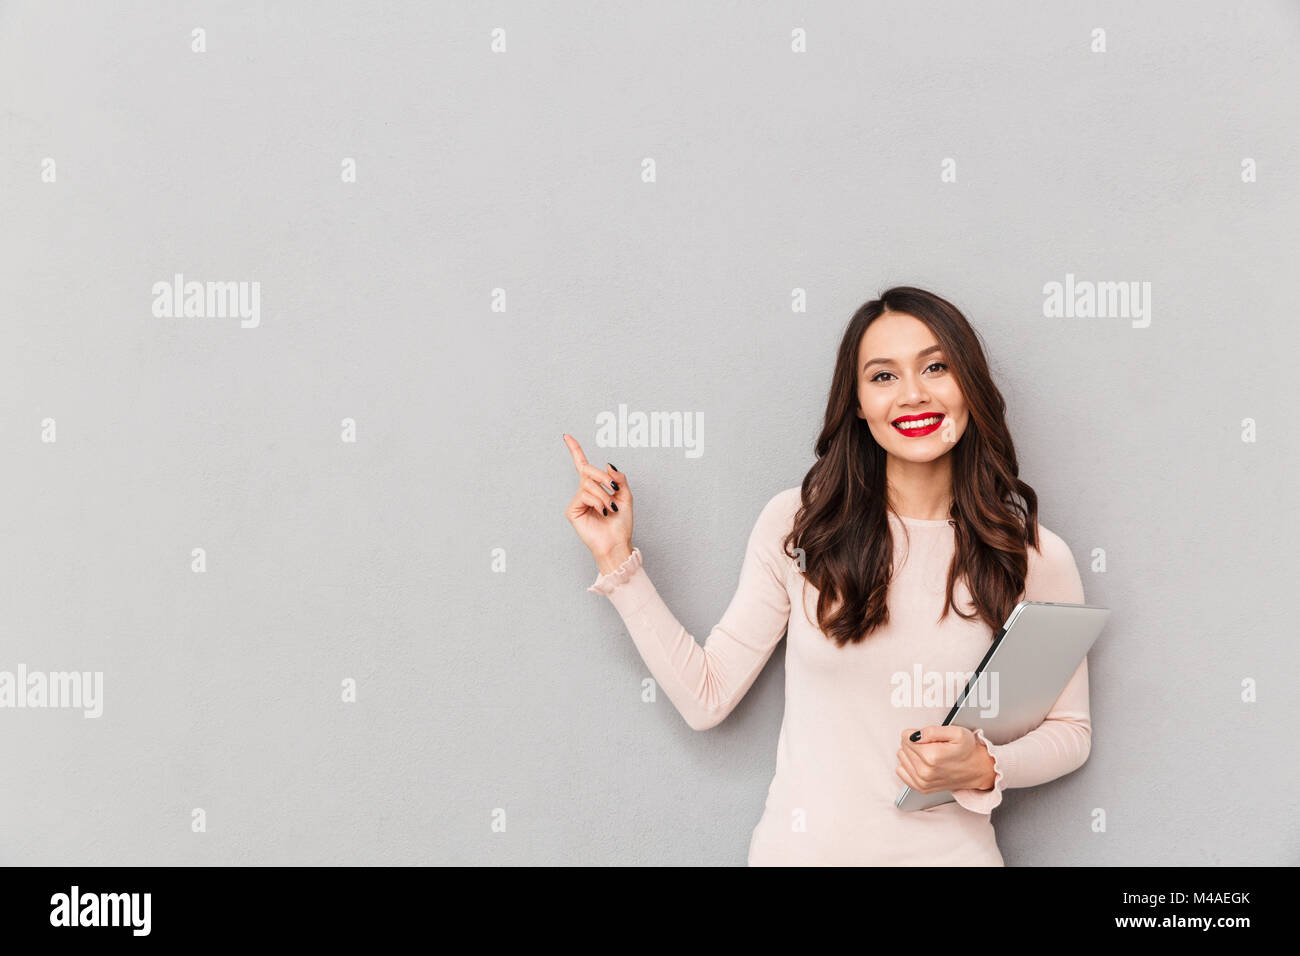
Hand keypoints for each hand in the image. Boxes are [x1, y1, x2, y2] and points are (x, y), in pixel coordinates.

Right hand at [562, 433, 633, 569]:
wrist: (617, 542)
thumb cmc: (621, 523)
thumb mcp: (626, 496)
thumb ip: (618, 478)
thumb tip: (607, 464)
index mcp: (596, 486)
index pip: (583, 465)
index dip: (575, 450)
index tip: (567, 436)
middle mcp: (585, 491)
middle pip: (587, 470)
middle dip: (602, 476)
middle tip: (613, 489)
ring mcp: (578, 501)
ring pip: (588, 484)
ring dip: (603, 495)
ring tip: (610, 509)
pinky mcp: (573, 510)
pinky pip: (584, 495)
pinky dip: (597, 502)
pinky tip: (602, 512)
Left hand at [895, 725, 994, 792]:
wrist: (977, 770)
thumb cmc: (968, 750)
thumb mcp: (957, 732)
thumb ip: (933, 731)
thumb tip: (915, 735)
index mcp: (932, 757)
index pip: (905, 736)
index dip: (916, 733)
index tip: (929, 737)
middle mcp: (925, 772)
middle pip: (903, 746)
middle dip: (915, 742)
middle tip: (933, 745)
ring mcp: (922, 782)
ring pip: (901, 757)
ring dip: (912, 754)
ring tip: (930, 754)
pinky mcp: (921, 788)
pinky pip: (901, 771)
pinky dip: (909, 765)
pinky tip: (922, 763)